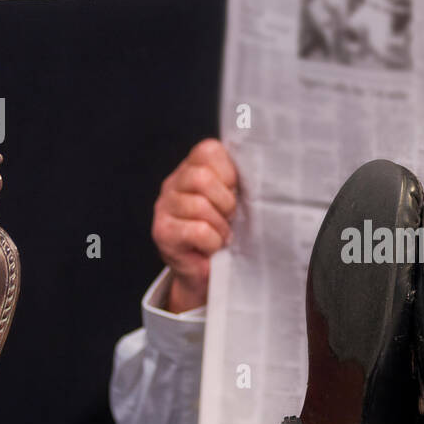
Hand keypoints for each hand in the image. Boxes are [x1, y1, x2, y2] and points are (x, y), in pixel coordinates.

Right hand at [151, 138, 237, 313]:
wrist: (206, 272)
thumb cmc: (224, 232)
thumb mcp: (234, 201)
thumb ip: (239, 182)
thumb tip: (260, 174)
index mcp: (192, 168)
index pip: (209, 150)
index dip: (229, 172)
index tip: (235, 192)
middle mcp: (173, 183)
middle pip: (202, 177)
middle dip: (225, 201)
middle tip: (230, 218)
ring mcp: (164, 207)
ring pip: (200, 205)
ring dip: (220, 225)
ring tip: (222, 235)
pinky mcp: (162, 232)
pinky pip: (198, 231)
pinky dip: (213, 242)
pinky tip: (212, 246)